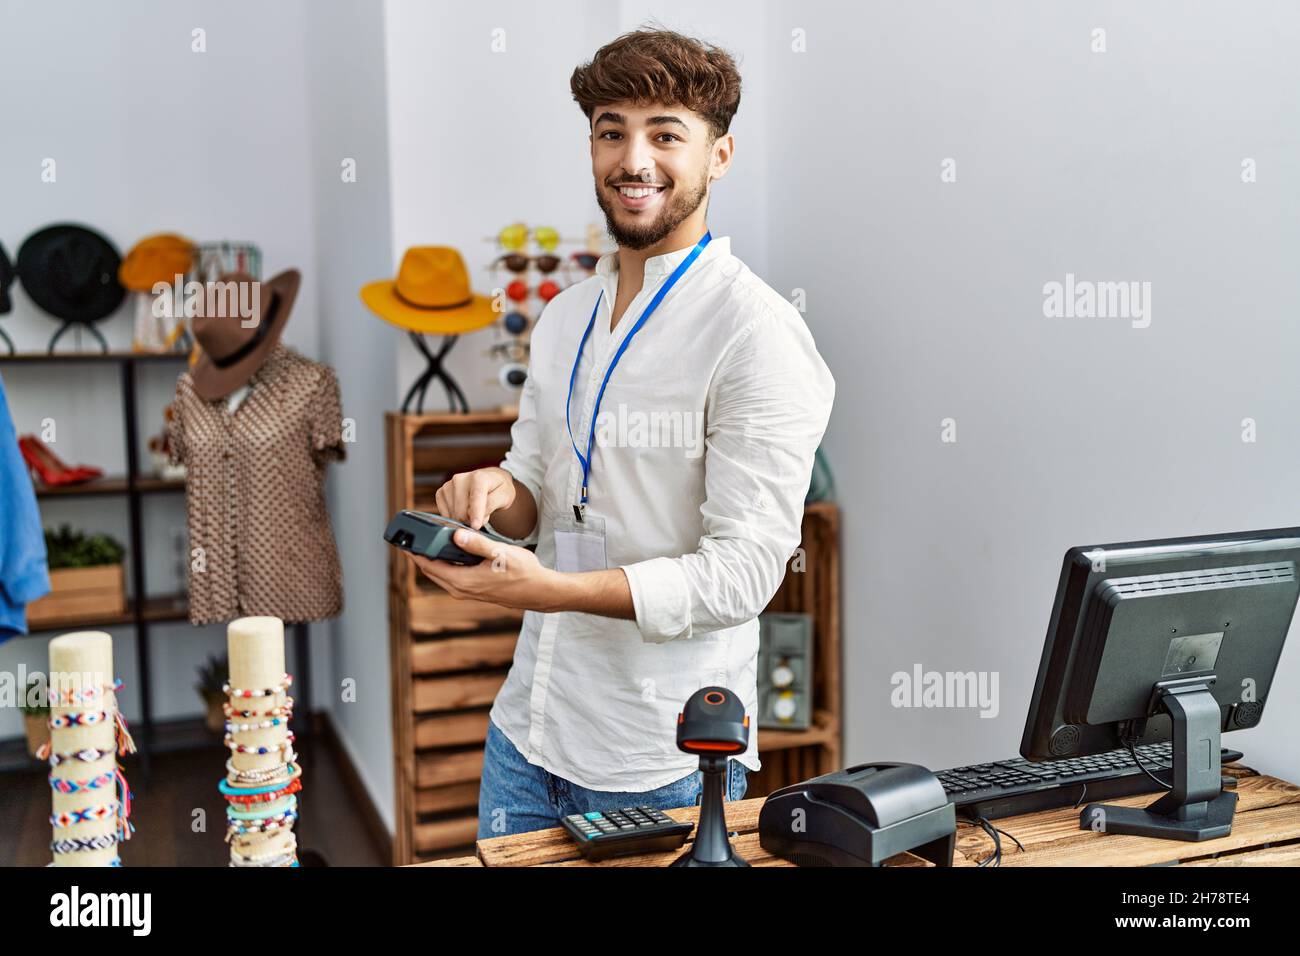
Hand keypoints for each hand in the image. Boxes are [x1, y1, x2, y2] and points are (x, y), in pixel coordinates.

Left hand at [406, 528, 569, 612]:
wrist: (539, 591)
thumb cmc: (523, 572)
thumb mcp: (501, 554)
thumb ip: (477, 544)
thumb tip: (455, 535)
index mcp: (464, 581)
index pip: (429, 566)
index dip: (414, 552)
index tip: (403, 541)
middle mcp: (461, 589)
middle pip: (431, 571)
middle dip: (419, 555)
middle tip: (410, 537)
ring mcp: (467, 591)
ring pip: (440, 574)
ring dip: (431, 559)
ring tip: (425, 541)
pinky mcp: (473, 590)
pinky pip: (450, 576)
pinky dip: (444, 564)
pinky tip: (449, 551)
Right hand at [434, 466, 515, 528]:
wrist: (489, 480)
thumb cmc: (498, 489)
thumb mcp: (503, 496)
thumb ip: (491, 506)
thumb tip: (476, 520)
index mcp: (478, 477)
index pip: (475, 499)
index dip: (476, 515)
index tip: (476, 526)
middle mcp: (460, 479)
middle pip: (461, 511)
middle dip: (471, 519)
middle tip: (481, 516)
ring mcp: (448, 485)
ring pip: (453, 515)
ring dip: (463, 519)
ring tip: (472, 511)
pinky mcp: (441, 493)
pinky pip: (444, 514)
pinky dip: (454, 517)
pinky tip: (463, 511)